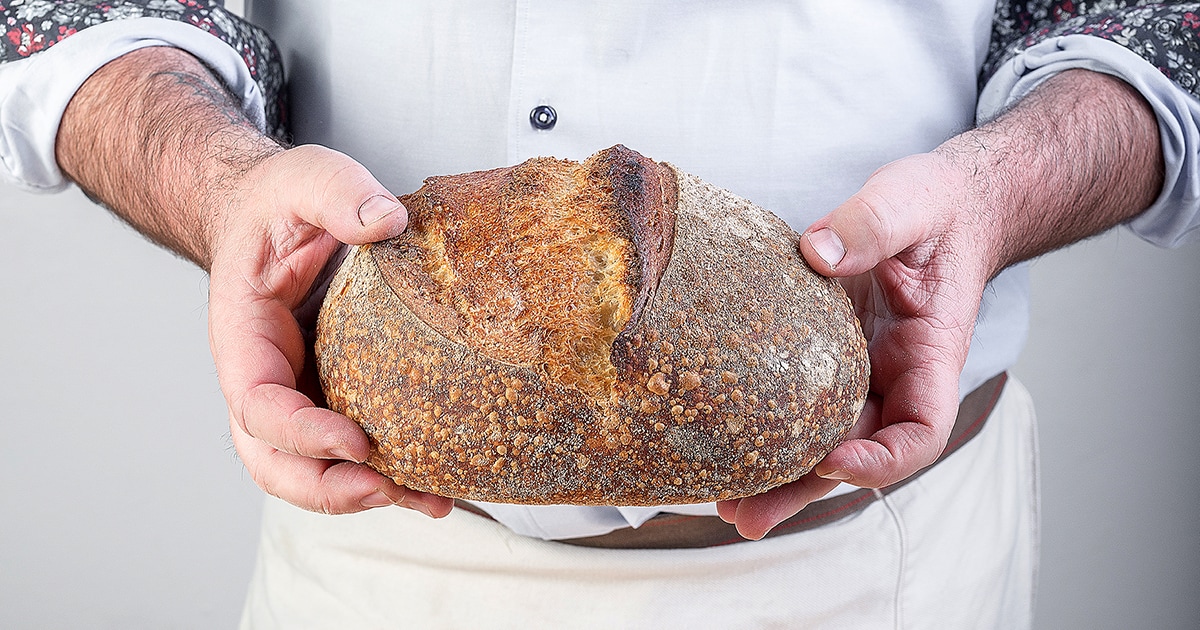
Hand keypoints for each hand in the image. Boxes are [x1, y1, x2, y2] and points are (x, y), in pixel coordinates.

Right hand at [208, 145, 453, 515]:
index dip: (302, 433)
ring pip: (313, 470)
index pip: (258, 405)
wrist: (276, 213)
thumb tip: (388, 221)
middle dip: (327, 489)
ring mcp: (300, 393)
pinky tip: (442, 485)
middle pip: (274, 461)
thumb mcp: (304, 178)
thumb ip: (337, 192)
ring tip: (432, 502)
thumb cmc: (280, 201)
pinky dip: (392, 474)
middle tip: (388, 490)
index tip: (357, 441)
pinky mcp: (338, 395)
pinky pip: (353, 451)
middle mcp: (266, 378)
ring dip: (366, 496)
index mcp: (244, 336)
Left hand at [716, 152, 988, 537]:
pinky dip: (762, 426)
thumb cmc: (938, 209)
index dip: (881, 459)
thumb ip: (873, 224)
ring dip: (776, 476)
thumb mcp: (911, 204)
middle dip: (804, 490)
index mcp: (931, 354)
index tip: (833, 461)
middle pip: (856, 453)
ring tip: (725, 506)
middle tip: (747, 518)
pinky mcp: (822, 356)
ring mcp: (858, 371)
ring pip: (819, 437)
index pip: (921, 431)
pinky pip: (795, 400)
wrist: (940, 207)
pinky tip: (720, 444)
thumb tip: (818, 249)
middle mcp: (894, 376)